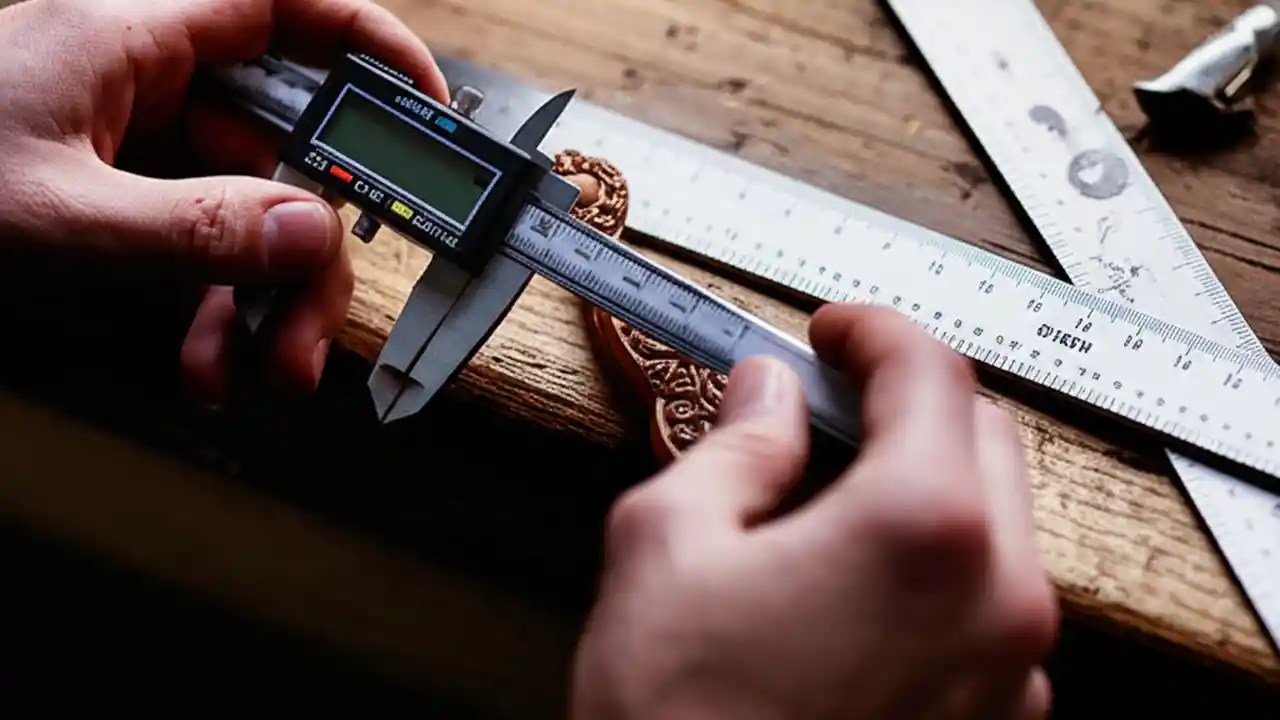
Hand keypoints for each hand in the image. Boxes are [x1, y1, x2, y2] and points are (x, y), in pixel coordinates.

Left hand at [0, 0, 448, 404]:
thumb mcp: (52, 217)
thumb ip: (189, 227)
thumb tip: (306, 232)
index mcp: (126, 35)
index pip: (284, 6)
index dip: (369, 43)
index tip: (428, 104)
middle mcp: (140, 81)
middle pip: (278, 142)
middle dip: (309, 243)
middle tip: (316, 324)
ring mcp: (128, 144)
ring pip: (245, 208)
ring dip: (264, 299)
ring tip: (258, 369)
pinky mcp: (112, 198)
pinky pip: (198, 246)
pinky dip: (214, 311)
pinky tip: (207, 362)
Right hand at [572, 304, 1058, 719]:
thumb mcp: (666, 547)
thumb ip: (733, 447)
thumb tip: (766, 398)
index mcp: (921, 530)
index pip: (928, 374)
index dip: (874, 331)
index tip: (838, 330)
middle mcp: (994, 598)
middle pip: (981, 437)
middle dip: (907, 401)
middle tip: (828, 403)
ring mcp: (1006, 670)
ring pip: (995, 524)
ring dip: (925, 483)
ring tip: (829, 497)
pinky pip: (987, 604)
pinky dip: (936, 564)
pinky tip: (854, 583)